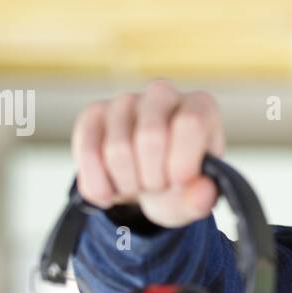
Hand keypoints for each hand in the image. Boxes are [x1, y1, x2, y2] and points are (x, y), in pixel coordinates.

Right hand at [71, 79, 224, 228]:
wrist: (144, 185)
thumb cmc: (176, 184)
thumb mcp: (193, 198)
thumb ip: (202, 199)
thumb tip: (203, 193)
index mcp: (199, 106)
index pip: (190, 124)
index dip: (182, 162)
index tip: (179, 183)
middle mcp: (162, 93)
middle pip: (151, 137)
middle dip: (153, 179)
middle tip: (158, 186)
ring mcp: (125, 101)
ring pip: (117, 150)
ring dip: (127, 184)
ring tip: (137, 185)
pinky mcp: (93, 113)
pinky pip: (88, 153)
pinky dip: (99, 185)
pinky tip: (111, 190)